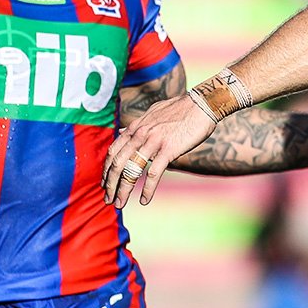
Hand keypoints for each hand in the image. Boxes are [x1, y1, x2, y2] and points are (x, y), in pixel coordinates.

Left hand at [104, 92, 215, 206]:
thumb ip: (137, 124)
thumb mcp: (152, 113)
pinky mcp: (168, 150)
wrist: (201, 104)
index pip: (113, 151)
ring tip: (120, 204)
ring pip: (131, 170)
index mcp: (135, 127)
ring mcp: (153, 142)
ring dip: (123, 190)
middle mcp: (140, 135)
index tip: (105, 183)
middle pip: (118, 163)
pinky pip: (153, 173)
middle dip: (110, 184)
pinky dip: (147, 189)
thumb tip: (124, 130)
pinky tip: (144, 200)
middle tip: (108, 199)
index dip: (106, 169)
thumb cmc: (180, 108)